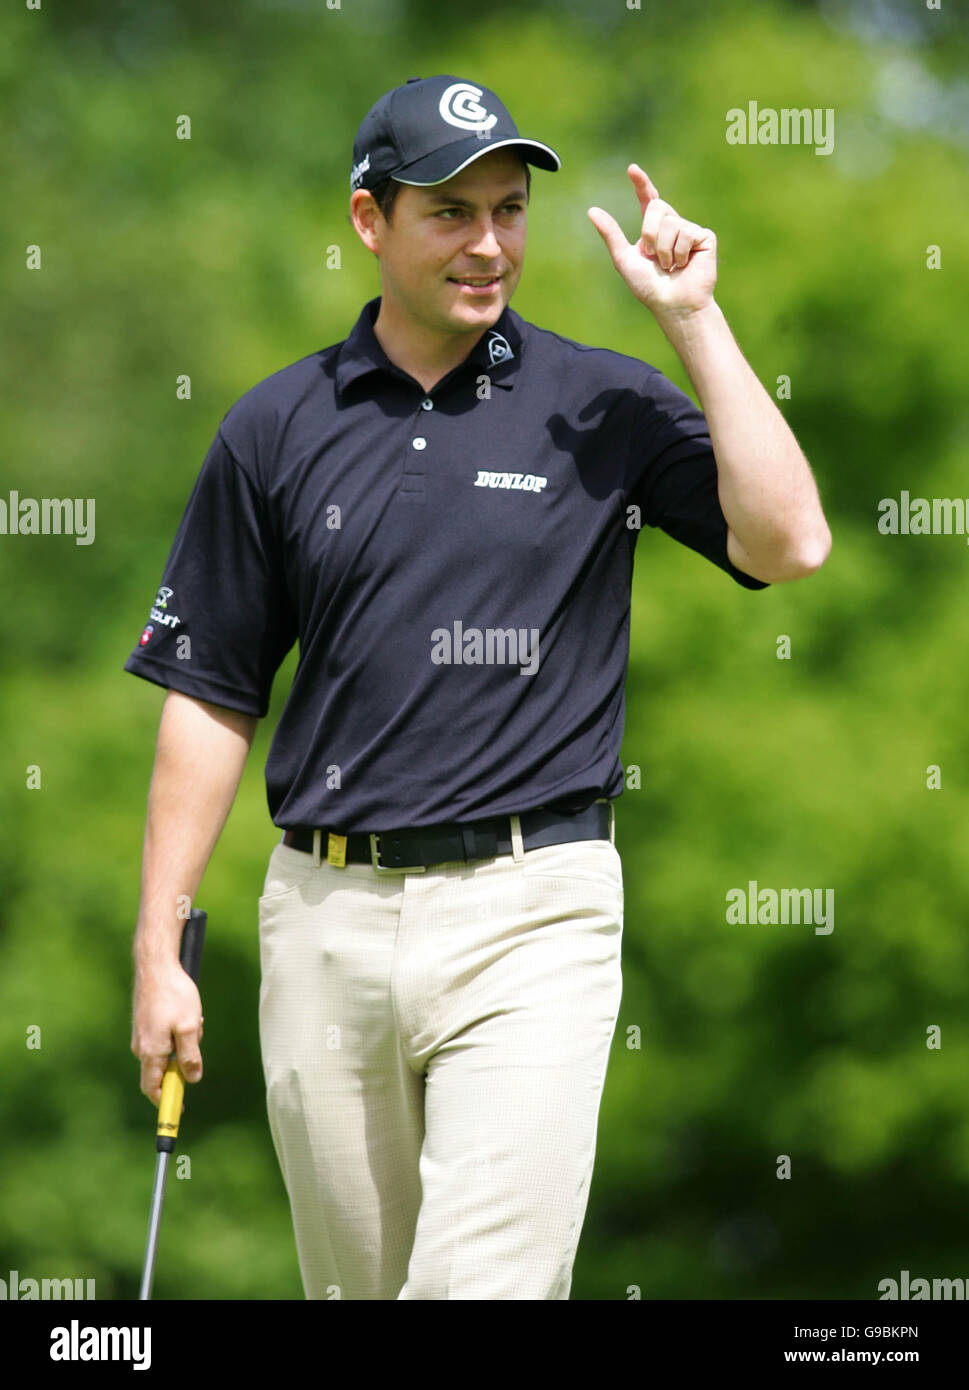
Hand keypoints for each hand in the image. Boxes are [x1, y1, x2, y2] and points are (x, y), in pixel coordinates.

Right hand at [131, 961, 203, 1107]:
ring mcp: (141, 1035)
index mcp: (151, 1052)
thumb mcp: (190, 1027)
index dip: (165, 1102)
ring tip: (193, 1019)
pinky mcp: (144, 1024)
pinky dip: (178, 1031)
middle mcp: (141, 1047)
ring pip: (167, 1051)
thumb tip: (192, 1079)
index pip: (153, 1088)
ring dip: (183, 1042)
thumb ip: (190, 1056)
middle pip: (163, 1070)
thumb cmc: (174, 995)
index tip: (178, 1111)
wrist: (155, 966)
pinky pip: (164, 1037)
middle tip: (196, 1038)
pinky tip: (186, 1013)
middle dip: (183, 1061)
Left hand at [587, 164, 717, 318]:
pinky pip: (686, 232)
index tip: (631, 169)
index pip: (648, 199)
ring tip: (670, 267)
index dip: (641, 183)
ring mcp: (689, 230)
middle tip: (654, 258)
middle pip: (657, 207)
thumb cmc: (649, 288)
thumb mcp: (625, 259)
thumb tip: (591, 210)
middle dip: (649, 234)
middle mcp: (672, 225)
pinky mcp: (705, 237)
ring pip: (671, 222)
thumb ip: (611, 234)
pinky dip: (679, 252)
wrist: (673, 304)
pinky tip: (684, 265)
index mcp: (654, 229)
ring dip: (664, 250)